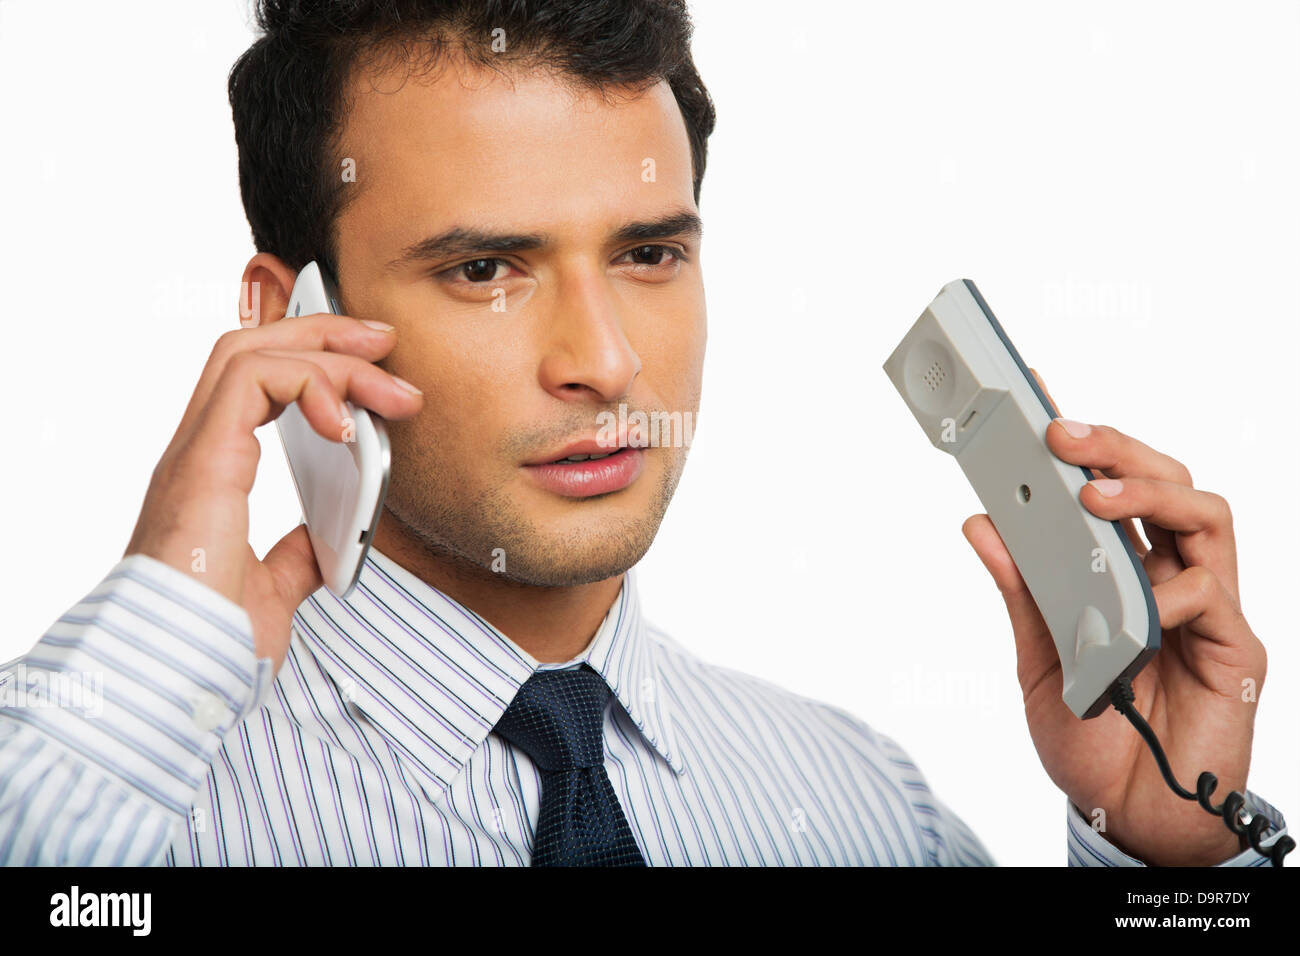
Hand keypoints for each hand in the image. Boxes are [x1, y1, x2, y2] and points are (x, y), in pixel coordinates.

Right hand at [124, 293, 423, 674]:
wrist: (178, 676)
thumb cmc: (211, 642)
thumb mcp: (273, 590)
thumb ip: (295, 556)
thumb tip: (325, 538)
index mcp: (210, 475)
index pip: (251, 381)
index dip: (311, 359)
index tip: (374, 368)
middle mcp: (197, 453)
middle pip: (250, 347)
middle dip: (323, 333)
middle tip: (386, 341)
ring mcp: (195, 453)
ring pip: (251, 353)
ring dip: (329, 356)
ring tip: (388, 387)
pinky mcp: (204, 462)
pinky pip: (251, 381)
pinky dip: (307, 383)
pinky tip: (346, 421)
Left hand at [962, 369, 1264, 865]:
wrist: (1127, 818)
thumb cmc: (1089, 739)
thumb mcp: (1039, 659)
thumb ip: (1021, 593)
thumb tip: (980, 523)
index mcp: (1120, 573)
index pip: (1107, 490)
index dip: (1081, 442)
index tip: (1036, 397)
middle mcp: (1167, 578)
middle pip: (1165, 483)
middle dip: (1116, 446)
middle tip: (1062, 429)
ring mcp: (1207, 609)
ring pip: (1203, 514)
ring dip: (1148, 491)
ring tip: (1092, 489)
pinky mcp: (1236, 648)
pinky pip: (1212, 595)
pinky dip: (1168, 593)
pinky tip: (1137, 612)